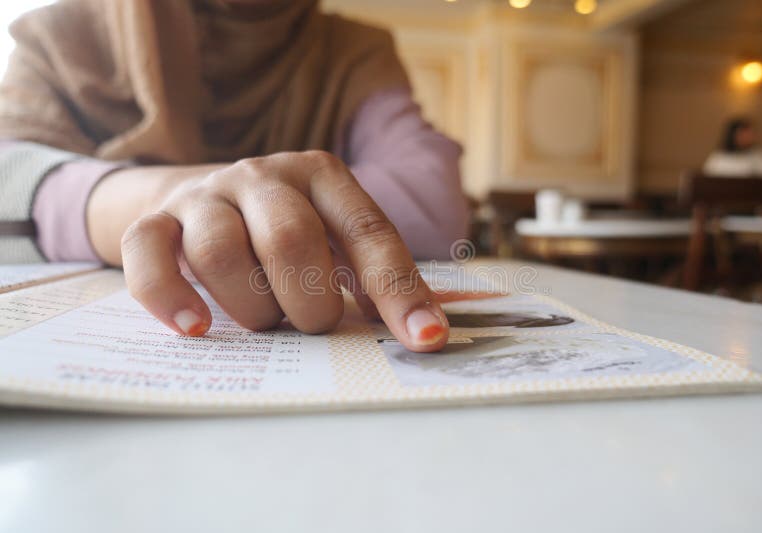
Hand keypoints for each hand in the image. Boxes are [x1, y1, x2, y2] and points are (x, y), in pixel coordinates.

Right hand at [115, 151, 448, 351]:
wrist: (205, 199)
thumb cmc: (286, 230)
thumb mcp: (336, 238)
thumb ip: (372, 275)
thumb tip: (421, 331)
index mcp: (323, 175)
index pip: (368, 232)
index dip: (398, 289)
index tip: (424, 338)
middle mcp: (265, 175)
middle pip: (290, 238)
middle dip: (309, 302)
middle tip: (314, 324)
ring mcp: (207, 194)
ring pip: (221, 250)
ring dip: (251, 307)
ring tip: (267, 322)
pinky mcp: (157, 218)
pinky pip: (149, 254)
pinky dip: (169, 297)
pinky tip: (196, 329)